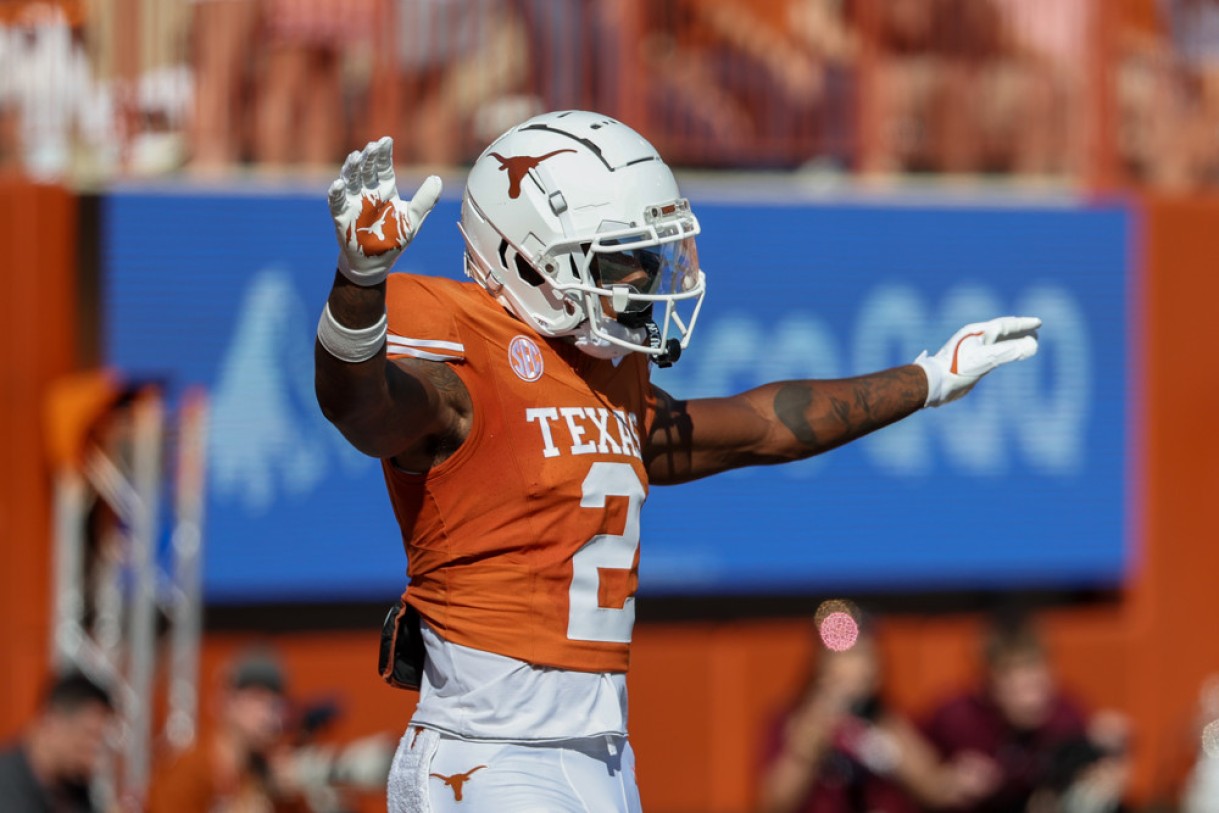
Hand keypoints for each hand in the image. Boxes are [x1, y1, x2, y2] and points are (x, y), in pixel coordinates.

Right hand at [329, 137, 441, 285]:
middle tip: (372, 147)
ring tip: (356, 157)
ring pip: (350, 180)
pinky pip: (336, 203)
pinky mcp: (341, 217)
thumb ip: (425, 200)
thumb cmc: (395, 238)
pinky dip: (336, 193)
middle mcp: (368, 192)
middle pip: (366, 169)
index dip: (383, 154)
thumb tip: (437, 178)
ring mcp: (353, 203)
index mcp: (385, 189)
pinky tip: (338, 184)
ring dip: (352, 169)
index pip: (382, 166)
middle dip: (369, 158)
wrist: (377, 262)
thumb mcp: (413, 219)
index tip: (386, 140)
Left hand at [914, 316, 1040, 406]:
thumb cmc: (957, 369)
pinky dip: (1006, 353)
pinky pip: (994, 354)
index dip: (1023, 324)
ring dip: (1013, 342)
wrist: (935, 384)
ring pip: (999, 343)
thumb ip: (1008, 352)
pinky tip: (1009, 357)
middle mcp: (976, 339)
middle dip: (1020, 331)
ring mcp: (974, 351)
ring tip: (1028, 343)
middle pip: (1002, 332)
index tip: (1039, 322)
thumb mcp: (985, 359)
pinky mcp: (972, 363)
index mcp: (977, 332)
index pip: (1005, 325)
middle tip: (1036, 332)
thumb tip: (1032, 345)